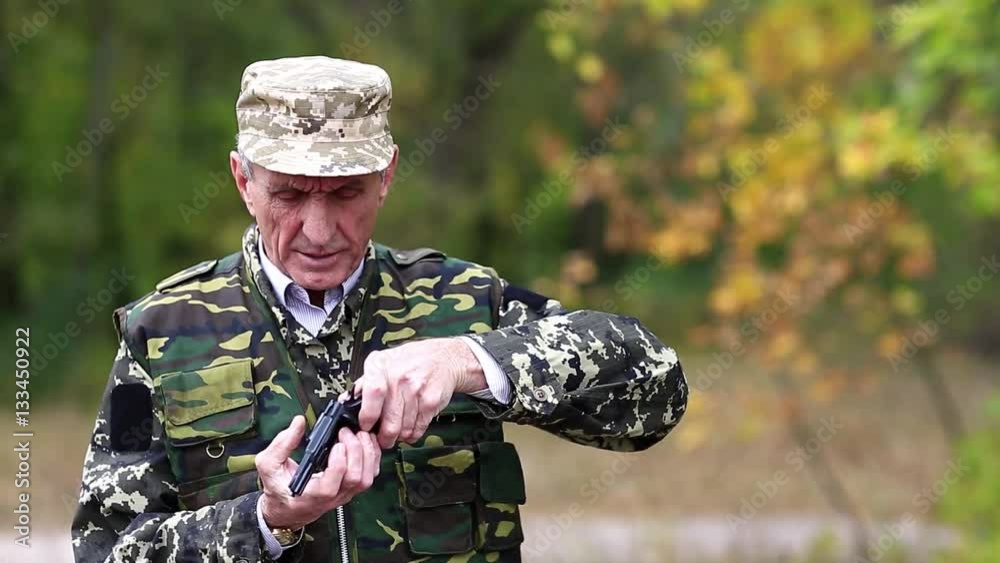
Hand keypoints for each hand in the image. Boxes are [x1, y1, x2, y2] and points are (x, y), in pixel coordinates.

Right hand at [255, 415, 380, 529]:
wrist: (287, 508)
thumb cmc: (278, 488)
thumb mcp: (269, 465)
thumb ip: (281, 444)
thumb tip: (299, 422)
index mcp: (311, 494)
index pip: (332, 484)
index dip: (339, 462)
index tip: (337, 443)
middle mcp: (332, 496)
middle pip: (356, 479)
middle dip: (356, 451)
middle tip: (347, 432)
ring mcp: (345, 493)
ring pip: (367, 478)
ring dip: (368, 453)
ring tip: (359, 434)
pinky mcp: (352, 487)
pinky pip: (370, 475)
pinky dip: (373, 457)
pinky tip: (365, 441)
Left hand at [350, 337, 486, 448]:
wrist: (445, 358)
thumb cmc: (412, 360)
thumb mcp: (384, 362)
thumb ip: (365, 382)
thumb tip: (346, 401)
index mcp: (381, 365)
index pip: (372, 394)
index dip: (367, 416)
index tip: (365, 426)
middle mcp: (399, 377)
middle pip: (389, 421)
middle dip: (384, 437)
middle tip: (383, 438)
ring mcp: (416, 389)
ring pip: (403, 429)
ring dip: (399, 436)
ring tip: (398, 431)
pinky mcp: (431, 401)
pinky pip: (418, 428)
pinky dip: (413, 433)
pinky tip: (411, 426)